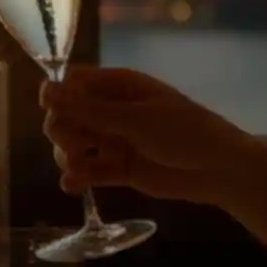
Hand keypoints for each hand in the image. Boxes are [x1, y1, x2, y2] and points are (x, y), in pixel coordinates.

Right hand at [41, 67, 260, 205]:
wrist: (219, 170)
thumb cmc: (183, 132)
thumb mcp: (136, 119)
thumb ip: (90, 110)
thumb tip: (47, 93)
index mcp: (119, 86)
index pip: (74, 82)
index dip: (56, 94)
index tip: (48, 108)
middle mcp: (112, 111)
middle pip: (68, 115)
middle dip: (63, 129)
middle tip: (73, 144)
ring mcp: (115, 141)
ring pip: (74, 144)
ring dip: (68, 155)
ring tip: (78, 169)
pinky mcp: (119, 169)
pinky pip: (89, 171)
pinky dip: (78, 177)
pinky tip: (73, 185)